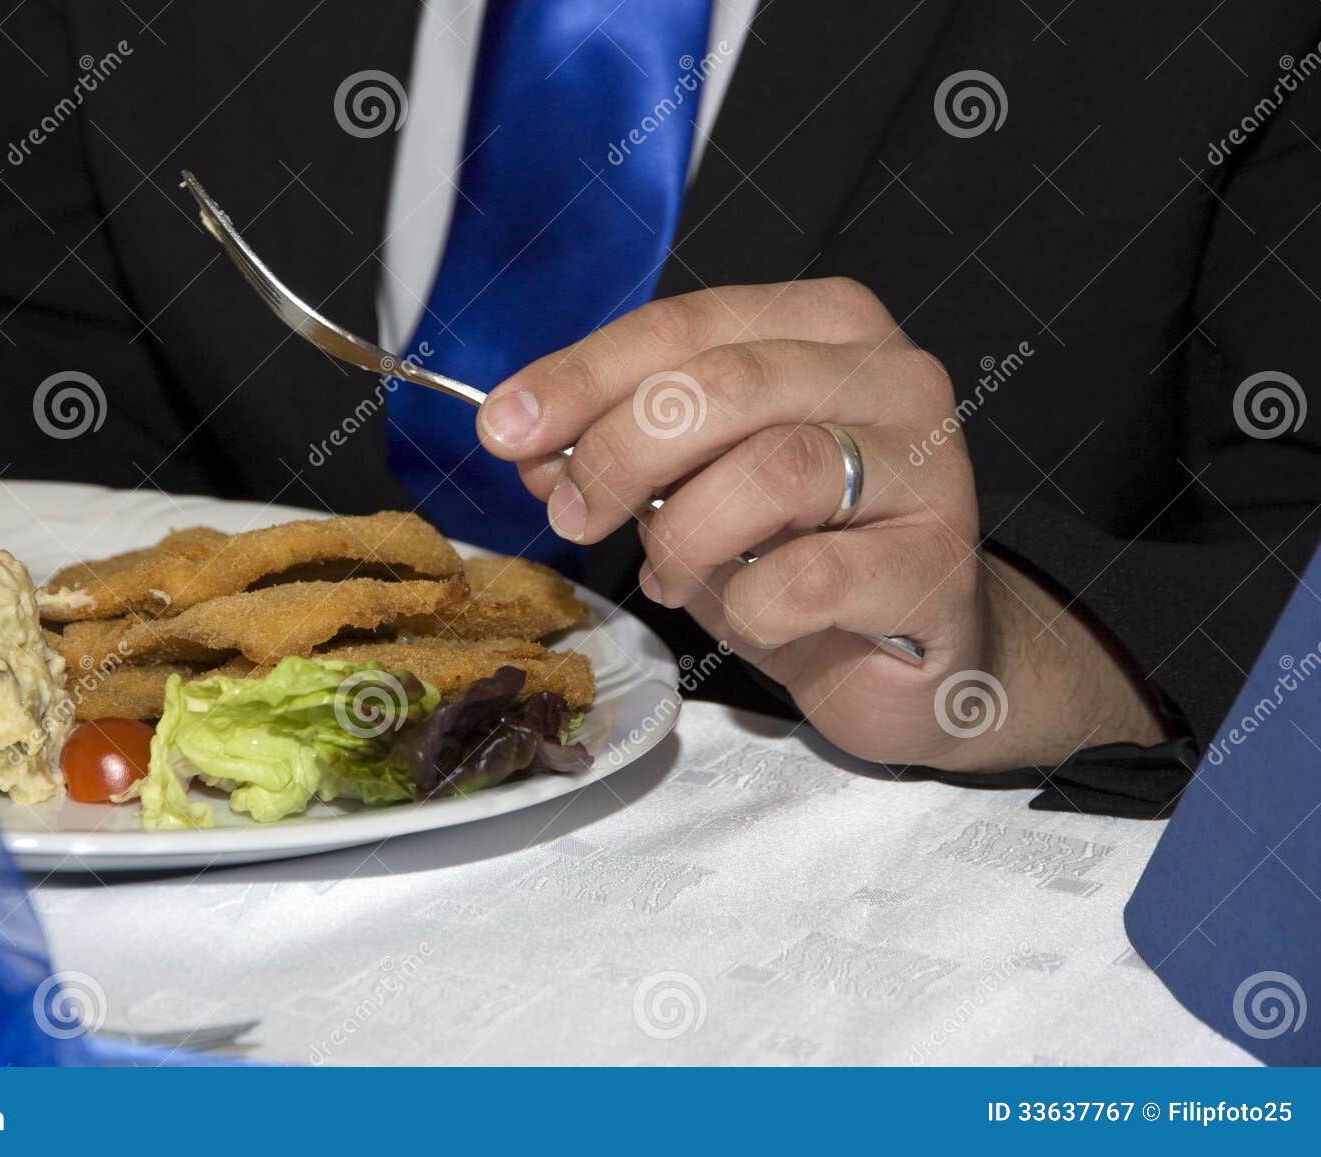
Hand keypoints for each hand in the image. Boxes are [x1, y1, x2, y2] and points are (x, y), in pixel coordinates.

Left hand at [476, 279, 1166, 771]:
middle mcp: (887, 374)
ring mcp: (928, 467)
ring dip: (686, 536)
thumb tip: (528, 444)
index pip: (683, 326)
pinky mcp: (938, 565)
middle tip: (576, 517)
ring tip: (672, 572)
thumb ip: (620, 448)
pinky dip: (750, 608)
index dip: (581, 377)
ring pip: (771, 471)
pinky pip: (809, 579)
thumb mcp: (695, 485)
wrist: (911, 655)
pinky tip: (752, 616)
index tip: (502, 430)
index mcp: (822, 326)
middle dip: (619, 454)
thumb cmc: (798, 552)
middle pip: (723, 386)